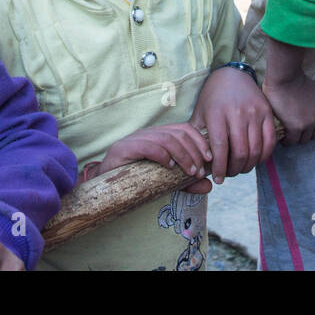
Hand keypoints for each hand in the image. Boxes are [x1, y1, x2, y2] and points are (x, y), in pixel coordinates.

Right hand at [98, 123, 213, 193]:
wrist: (104, 184)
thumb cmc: (136, 179)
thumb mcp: (166, 181)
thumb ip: (186, 182)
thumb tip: (209, 186)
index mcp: (159, 135)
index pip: (185, 129)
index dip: (200, 141)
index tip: (209, 159)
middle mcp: (149, 133)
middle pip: (179, 133)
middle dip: (194, 152)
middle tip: (200, 171)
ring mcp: (136, 139)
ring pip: (166, 138)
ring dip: (183, 155)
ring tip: (190, 172)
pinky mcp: (124, 148)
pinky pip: (148, 146)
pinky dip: (162, 156)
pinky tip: (169, 167)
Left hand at [189, 67, 277, 182]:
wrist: (232, 75)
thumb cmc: (212, 98)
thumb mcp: (200, 113)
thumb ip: (196, 136)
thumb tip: (193, 162)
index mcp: (217, 113)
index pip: (220, 147)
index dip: (220, 167)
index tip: (218, 179)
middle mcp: (236, 112)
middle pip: (240, 152)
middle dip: (234, 169)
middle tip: (229, 174)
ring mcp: (254, 112)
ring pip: (255, 149)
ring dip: (248, 166)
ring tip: (240, 169)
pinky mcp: (267, 112)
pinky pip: (270, 141)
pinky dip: (264, 156)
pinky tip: (256, 160)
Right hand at [263, 74, 314, 146]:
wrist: (284, 76)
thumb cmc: (293, 78)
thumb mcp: (313, 90)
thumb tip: (306, 109)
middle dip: (308, 134)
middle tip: (299, 131)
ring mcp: (310, 121)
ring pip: (305, 139)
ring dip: (297, 138)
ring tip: (289, 136)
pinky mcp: (296, 126)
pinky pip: (293, 140)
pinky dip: (287, 141)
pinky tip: (283, 138)